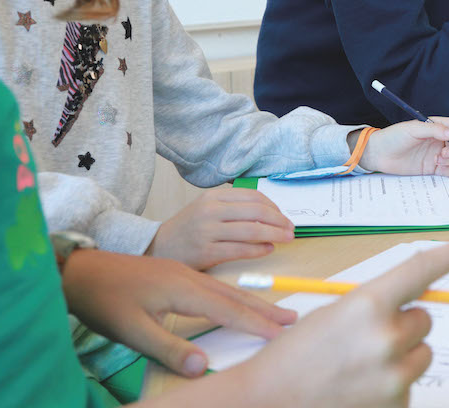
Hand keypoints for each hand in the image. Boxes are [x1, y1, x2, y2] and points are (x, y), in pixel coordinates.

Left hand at [60, 249, 296, 377]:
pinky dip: (234, 296)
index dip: (256, 323)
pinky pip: (215, 286)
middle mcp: (189, 278)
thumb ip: (169, 349)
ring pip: (226, 290)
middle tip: (292, 320)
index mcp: (183, 290)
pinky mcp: (175, 275)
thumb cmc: (104, 302)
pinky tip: (235, 302)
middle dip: (264, 310)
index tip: (281, 334)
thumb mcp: (132, 331)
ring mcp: (182, 274)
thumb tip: (205, 367)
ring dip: (253, 302)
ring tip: (274, 312)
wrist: (80, 270)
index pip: (229, 310)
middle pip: (235, 296)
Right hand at [146, 189, 294, 269]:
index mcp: (214, 196)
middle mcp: (211, 210)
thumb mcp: (208, 208)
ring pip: (252, 230)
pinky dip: (259, 250)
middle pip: (257, 212)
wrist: (157, 247)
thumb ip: (236, 208)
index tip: (284, 217)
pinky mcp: (206, 252)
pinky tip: (268, 249)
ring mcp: (207, 231)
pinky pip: (241, 249)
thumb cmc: (190, 228)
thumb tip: (273, 213)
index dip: (275, 208)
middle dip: (279, 221)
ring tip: (286, 239)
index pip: (254, 197)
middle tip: (291, 230)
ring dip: (275, 235)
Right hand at [235, 236, 448, 407]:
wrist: (264, 403)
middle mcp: (386, 339)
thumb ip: (375, 306)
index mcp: (367, 305)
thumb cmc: (294, 356)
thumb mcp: (333, 316)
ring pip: (422, 354)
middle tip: (366, 338)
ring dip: (401, 356)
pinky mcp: (396, 406)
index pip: (421, 272)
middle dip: (403, 324)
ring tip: (358, 367)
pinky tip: (357, 390)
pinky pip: (409, 387)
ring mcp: (394, 377)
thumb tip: (416, 301)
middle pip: (424, 319)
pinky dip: (390, 387)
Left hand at [358, 118, 448, 176]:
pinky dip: (448, 170)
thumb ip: (434, 129)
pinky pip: (448, 171)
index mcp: (436, 127)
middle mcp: (438, 140)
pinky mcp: (431, 168)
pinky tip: (437, 168)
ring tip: (436, 160)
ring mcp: (436, 154)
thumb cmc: (393, 137)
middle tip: (443, 153)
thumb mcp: (413, 129)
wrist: (379, 154)